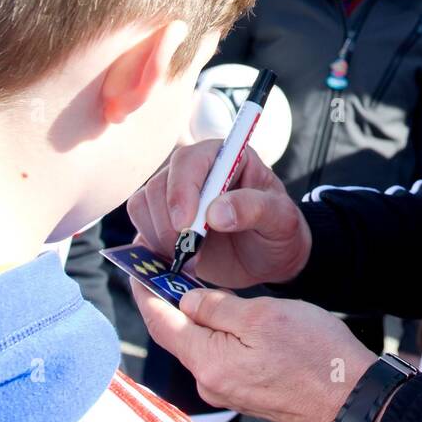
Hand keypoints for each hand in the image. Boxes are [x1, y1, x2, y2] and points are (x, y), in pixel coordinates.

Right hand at [126, 137, 311, 287]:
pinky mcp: (161, 222)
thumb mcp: (281, 219)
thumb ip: (255, 209)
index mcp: (224, 158)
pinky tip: (176, 264)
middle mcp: (193, 172)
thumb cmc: (278, 230)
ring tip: (191, 260)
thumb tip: (216, 212)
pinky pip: (140, 229)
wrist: (270, 257)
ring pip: (143, 206)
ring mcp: (173, 196)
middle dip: (169, 224)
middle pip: (158, 186)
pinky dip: (151, 249)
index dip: (182, 191)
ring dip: (160, 238)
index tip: (187, 225)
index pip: (189, 161)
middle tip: (192, 253)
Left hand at [132, 283, 375, 421]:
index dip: (145, 292)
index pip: (161, 323)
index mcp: (208, 363)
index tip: (136, 268)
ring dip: (201, 317)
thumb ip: (218, 306)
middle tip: (172, 266)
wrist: (351, 396)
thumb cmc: (316, 353)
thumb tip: (187, 300)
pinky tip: (233, 315)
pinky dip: (220, 333)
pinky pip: (221, 356)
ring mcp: (228, 390)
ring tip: (206, 286)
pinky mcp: (246, 391)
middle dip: (173, 301)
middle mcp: (210, 383)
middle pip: (179, 335)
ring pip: (202, 345)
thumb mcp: (264, 315)